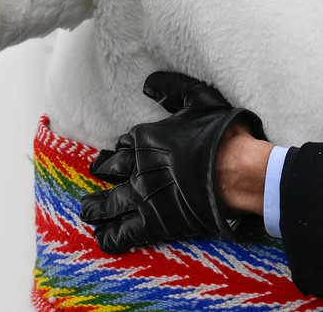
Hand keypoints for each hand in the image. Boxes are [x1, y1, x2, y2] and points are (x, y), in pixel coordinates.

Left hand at [80, 72, 266, 252]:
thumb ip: (172, 88)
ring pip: (110, 203)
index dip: (120, 149)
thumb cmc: (221, 133)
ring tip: (88, 211)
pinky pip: (124, 232)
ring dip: (96, 207)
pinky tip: (103, 238)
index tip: (117, 153)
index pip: (125, 145)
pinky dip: (111, 236)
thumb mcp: (198, 98)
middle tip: (96, 176)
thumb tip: (148, 83)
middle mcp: (138, 168)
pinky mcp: (153, 222)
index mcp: (146, 139)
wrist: (235, 169)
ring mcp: (143, 196)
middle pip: (111, 172)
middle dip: (102, 172)